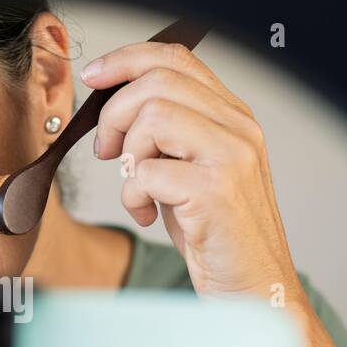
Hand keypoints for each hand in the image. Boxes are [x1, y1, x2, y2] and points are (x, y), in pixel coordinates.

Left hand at [82, 40, 302, 306]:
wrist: (253, 288)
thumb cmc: (215, 234)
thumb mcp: (191, 170)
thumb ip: (168, 133)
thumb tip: (114, 105)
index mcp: (233, 116)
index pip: (176, 58)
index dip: (126, 60)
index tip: (93, 77)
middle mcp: (238, 128)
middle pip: (157, 82)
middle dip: (115, 114)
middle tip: (108, 151)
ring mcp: (231, 157)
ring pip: (151, 117)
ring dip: (128, 155)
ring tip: (137, 187)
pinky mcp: (215, 191)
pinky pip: (147, 170)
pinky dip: (133, 195)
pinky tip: (148, 214)